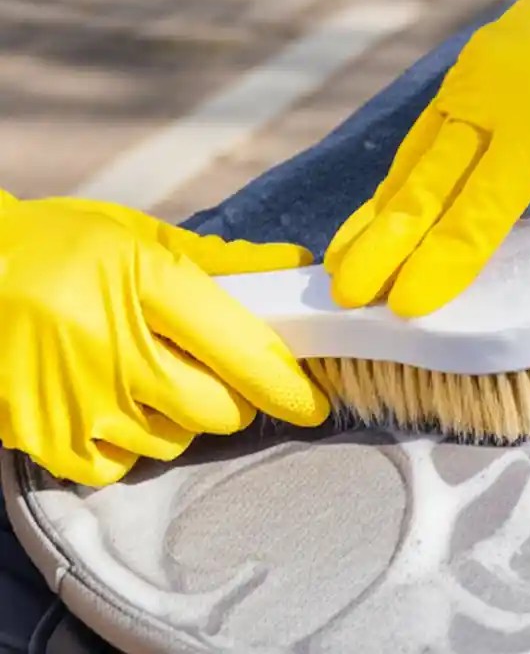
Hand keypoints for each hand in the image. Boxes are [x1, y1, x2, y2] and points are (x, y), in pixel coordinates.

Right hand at [0, 195, 329, 486]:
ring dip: (181, 416)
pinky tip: (110, 400)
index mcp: (144, 283)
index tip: (314, 401)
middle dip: (236, 397)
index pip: (243, 350)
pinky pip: (124, 463)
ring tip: (146, 373)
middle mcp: (112, 347)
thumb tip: (297, 269)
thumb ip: (225, 261)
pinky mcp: (45, 439)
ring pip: (178, 438)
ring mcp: (76, 400)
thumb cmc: (57, 245)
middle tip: (217, 373)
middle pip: (221, 409)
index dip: (289, 384)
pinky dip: (130, 440)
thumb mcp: (140, 235)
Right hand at [324, 0, 529, 317]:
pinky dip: (397, 181)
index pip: (482, 208)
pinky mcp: (466, 73)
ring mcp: (470, 81)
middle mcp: (490, 98)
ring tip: (341, 266)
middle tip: (346, 298)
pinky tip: (377, 216)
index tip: (407, 306)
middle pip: (427, 188)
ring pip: (413, 162)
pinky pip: (424, 138)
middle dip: (384, 247)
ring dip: (376, 217)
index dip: (443, 261)